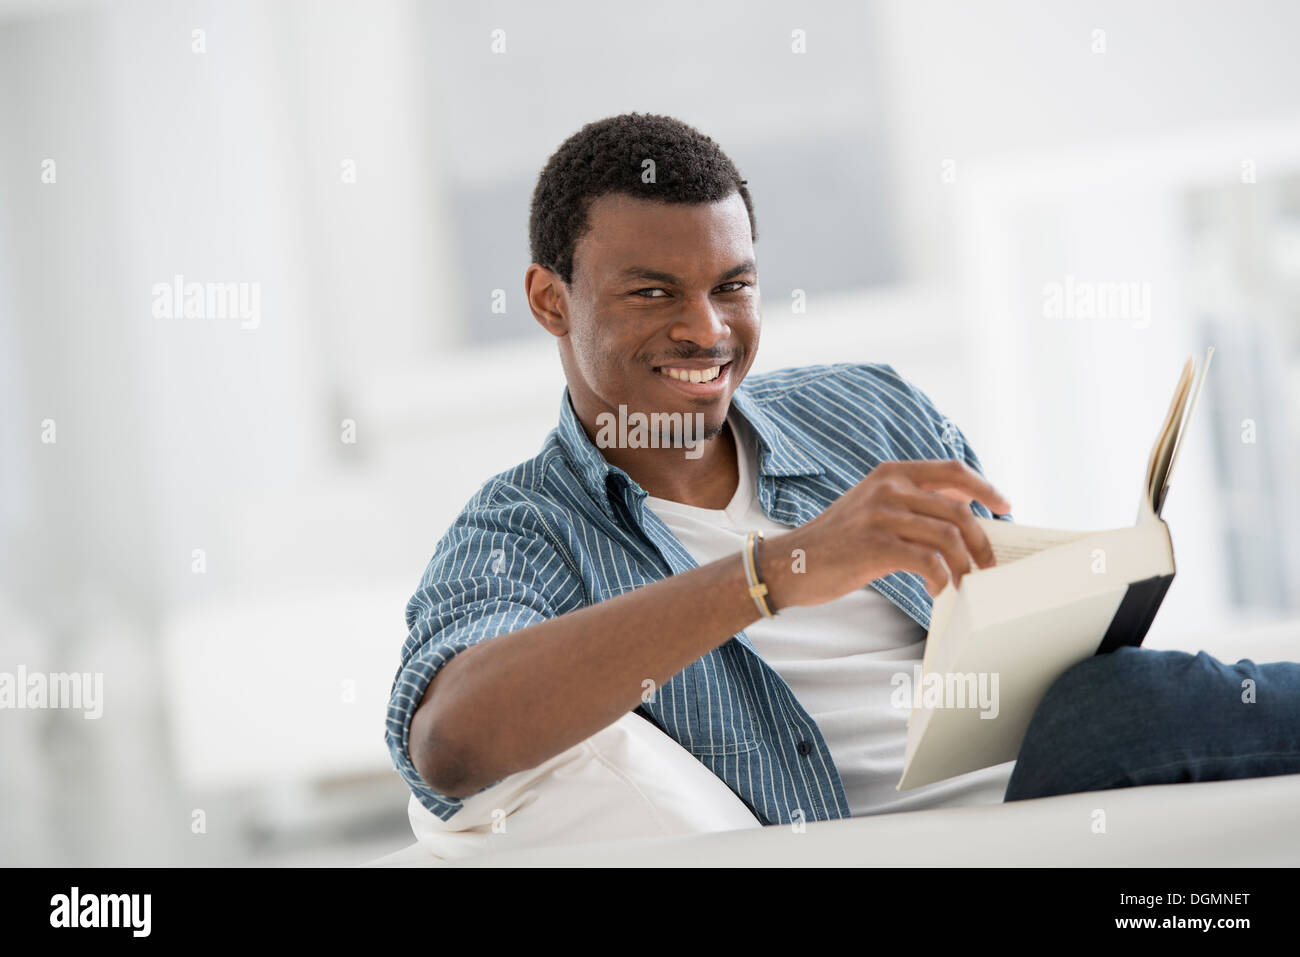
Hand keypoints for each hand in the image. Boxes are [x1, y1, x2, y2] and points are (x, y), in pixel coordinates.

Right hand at [765, 459, 1012, 606]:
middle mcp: (889, 487)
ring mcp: (882, 515)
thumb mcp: (874, 507)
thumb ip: (912, 502)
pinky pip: (929, 562)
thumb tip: (962, 507)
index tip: (1005, 506)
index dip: (985, 487)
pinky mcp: (876, 546)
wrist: (791, 563)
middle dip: (981, 542)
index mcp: (891, 472)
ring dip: (965, 566)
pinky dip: (942, 579)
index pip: (952, 471)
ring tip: (963, 583)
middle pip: (958, 511)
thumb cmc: (837, 542)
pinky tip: (937, 589)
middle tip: (987, 566)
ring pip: (949, 537)